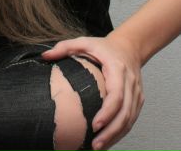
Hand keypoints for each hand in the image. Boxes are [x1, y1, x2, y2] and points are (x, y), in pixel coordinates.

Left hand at [41, 33, 143, 149]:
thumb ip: (64, 47)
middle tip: (94, 145)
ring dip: (115, 136)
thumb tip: (45, 55)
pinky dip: (120, 133)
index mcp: (118, 69)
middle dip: (111, 132)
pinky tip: (107, 141)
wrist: (129, 47)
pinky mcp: (138, 101)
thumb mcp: (84, 42)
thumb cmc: (104, 47)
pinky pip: (131, 120)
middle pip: (125, 113)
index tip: (95, 125)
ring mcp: (136, 94)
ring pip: (130, 120)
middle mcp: (130, 83)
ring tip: (98, 147)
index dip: (107, 112)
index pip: (117, 94)